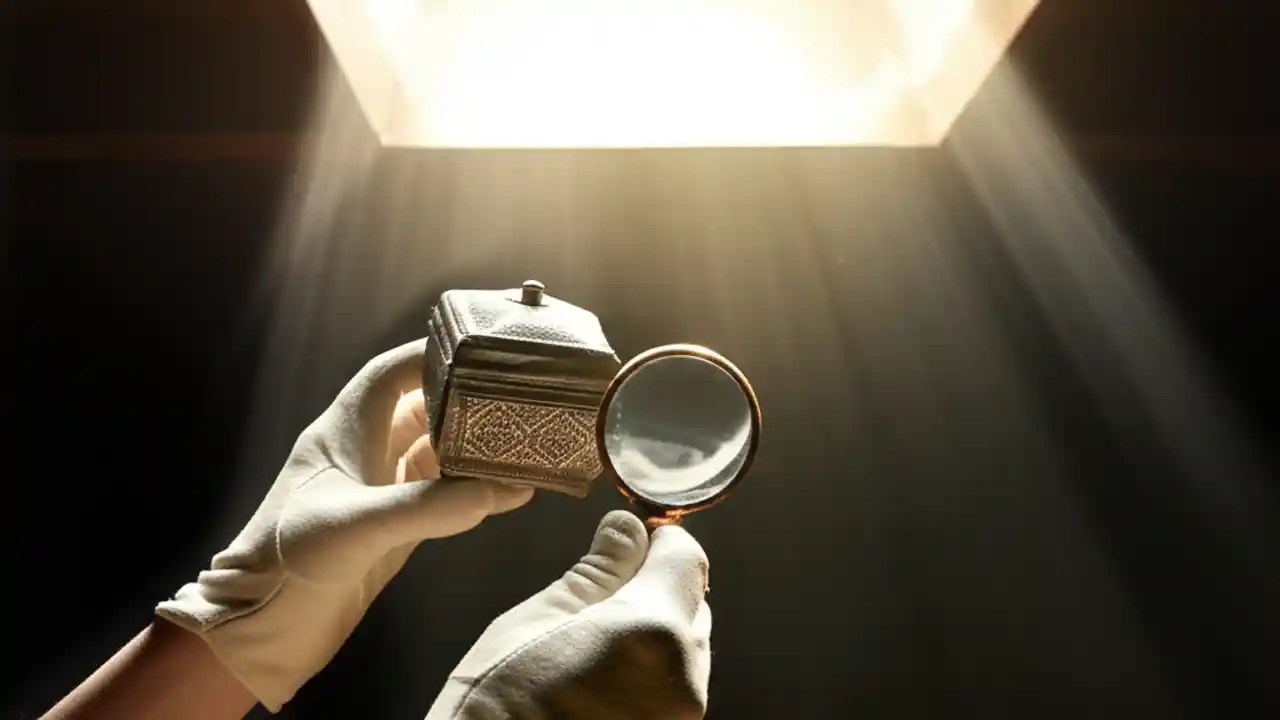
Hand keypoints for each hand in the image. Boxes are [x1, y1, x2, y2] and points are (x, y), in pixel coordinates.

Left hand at [156, 339, 532, 711]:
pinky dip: (475, 490)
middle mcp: (365, 451)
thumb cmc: (290, 561)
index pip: (393, 374)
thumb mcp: (358, 528)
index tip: (486, 356)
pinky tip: (511, 492)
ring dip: (476, 448)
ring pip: (437, 451)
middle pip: (425, 407)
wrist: (262, 628)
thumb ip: (429, 507)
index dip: (435, 357)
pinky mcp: (394, 525)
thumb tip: (503, 489)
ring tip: (526, 444)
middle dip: (469, 402)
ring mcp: (380, 488)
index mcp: (345, 430)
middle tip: (522, 401)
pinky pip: (443, 494)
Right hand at [426, 510, 712, 719]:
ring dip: (654, 635)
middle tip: (603, 596)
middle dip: (656, 590)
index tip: (635, 542)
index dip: (661, 542)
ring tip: (593, 645)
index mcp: (652, 631)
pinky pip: (674, 691)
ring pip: (686, 652)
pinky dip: (649, 674)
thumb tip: (627, 528)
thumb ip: (596, 571)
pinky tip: (601, 678)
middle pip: (693, 606)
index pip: (687, 560)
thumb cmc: (498, 702)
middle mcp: (683, 678)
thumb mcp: (539, 619)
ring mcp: (680, 717)